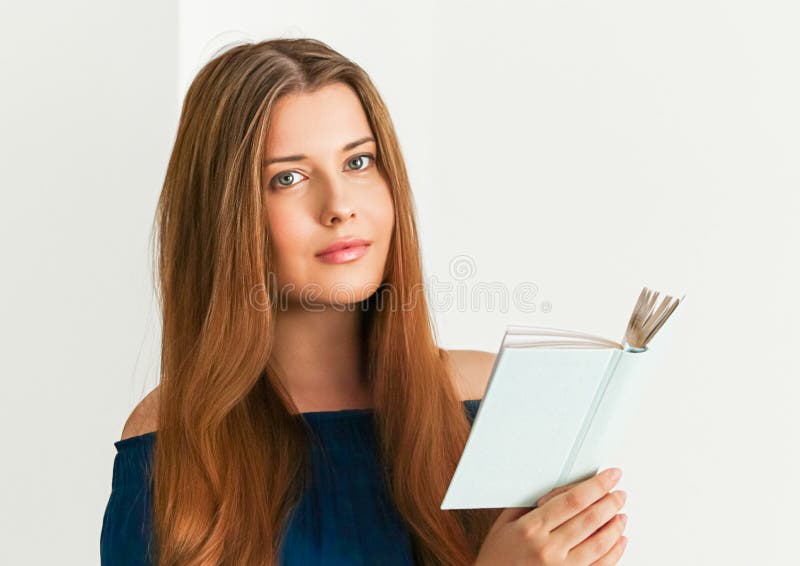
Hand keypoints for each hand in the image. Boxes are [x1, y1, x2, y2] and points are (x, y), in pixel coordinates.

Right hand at [474, 468, 627, 565]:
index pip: (573, 501)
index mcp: (531, 529)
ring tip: (622, 513)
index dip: (596, 485)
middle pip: (590, 519)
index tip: (610, 476)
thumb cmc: (497, 557)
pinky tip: (619, 540)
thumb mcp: (505, 524)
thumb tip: (561, 488)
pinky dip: (615, 552)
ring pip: (600, 543)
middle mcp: (548, 549)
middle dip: (610, 502)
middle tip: (620, 492)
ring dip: (616, 525)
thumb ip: (530, 503)